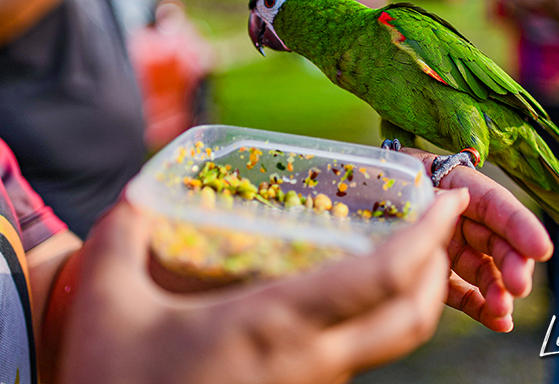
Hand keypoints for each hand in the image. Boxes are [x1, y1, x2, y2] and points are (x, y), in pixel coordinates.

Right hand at [53, 191, 466, 383]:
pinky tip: (352, 290)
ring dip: (416, 294)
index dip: (429, 236)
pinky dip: (381, 316)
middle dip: (440, 265)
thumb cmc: (114, 381)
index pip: (382, 279)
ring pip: (392, 342)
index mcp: (274, 325)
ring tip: (407, 248)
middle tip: (438, 221)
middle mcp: (308, 359)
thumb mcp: (107, 301)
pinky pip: (361, 354)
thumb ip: (123, 234)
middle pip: (411, 318)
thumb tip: (140, 192)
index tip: (451, 199)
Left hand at [401, 148, 552, 332]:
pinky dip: (481, 307)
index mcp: (459, 187)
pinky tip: (499, 322)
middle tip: (519, 286)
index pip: (496, 205)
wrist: (358, 194)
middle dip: (511, 264)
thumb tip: (458, 199)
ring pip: (483, 270)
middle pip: (495, 241)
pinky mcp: (439, 272)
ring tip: (503, 309)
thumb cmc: (386, 177)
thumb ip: (432, 194)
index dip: (520, 225)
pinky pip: (464, 292)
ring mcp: (452, 246)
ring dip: (497, 290)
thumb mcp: (407, 177)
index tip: (540, 248)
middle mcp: (461, 218)